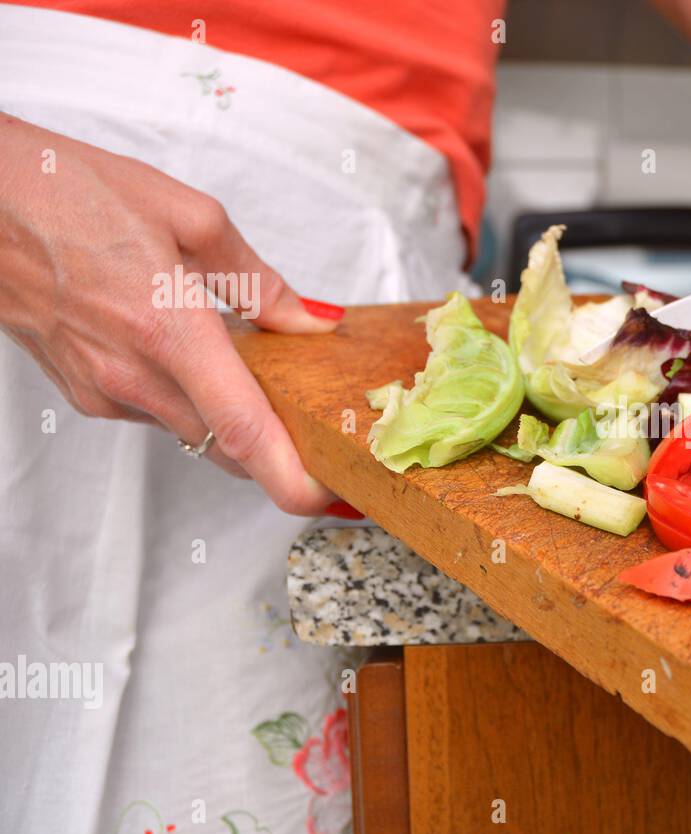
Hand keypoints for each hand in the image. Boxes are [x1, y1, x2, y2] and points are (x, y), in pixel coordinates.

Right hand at [0, 115, 341, 514]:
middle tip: (327, 440)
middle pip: (229, 450)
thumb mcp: (187, 217)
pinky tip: (205, 362)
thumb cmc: (65, 193)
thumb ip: (259, 281)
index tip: (335, 493)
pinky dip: (195, 401)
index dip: (296, 477)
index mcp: (169, 332)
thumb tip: (312, 320)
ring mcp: (104, 392)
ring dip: (238, 424)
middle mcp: (133, 377)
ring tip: (274, 386)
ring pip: (195, 434)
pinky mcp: (84, 392)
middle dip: (282, 456)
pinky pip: (159, 413)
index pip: (245, 433)